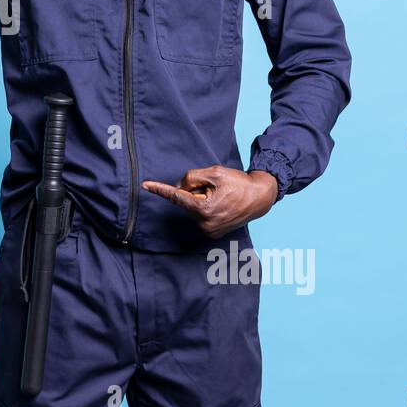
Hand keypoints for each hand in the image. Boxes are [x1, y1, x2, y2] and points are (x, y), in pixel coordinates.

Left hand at [141, 166, 277, 239]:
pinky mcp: (214, 234)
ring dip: (202, 199)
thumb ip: (191, 177)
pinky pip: (201, 215)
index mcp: (204, 209)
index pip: (177, 197)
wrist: (261, 197)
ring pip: (194, 208)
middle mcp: (205, 224)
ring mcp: (210, 231)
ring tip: (222, 196)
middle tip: (216, 188)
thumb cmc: (239, 183)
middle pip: (187, 201)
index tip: (145, 185)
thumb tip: (179, 188)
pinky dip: (206, 208)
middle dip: (195, 191)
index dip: (160, 189)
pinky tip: (222, 204)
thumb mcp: (214, 173)